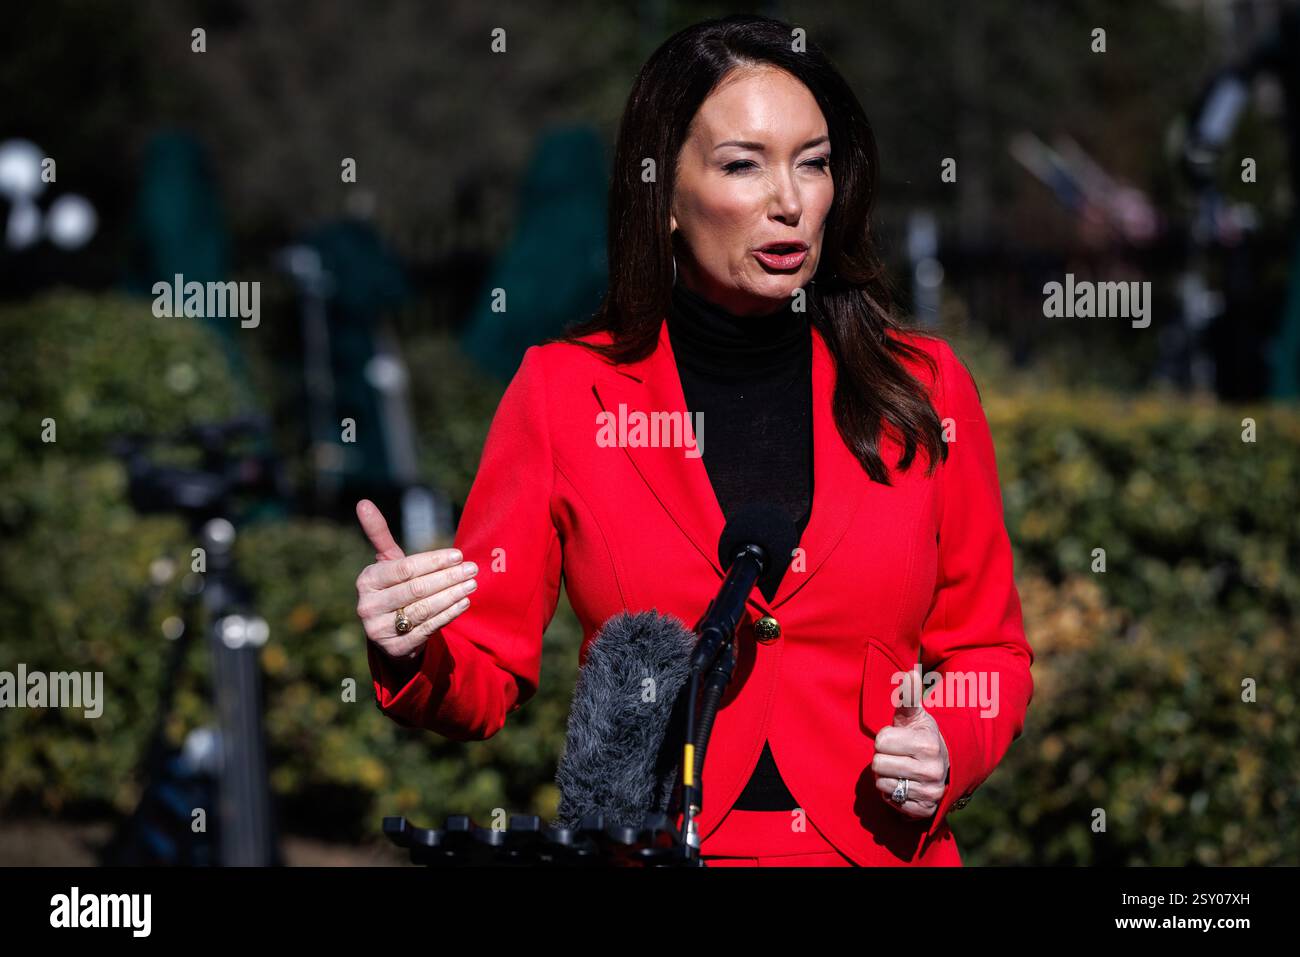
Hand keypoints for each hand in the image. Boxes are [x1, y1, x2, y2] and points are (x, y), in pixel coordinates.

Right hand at [354, 499, 476, 660]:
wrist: (390, 633)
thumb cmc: (393, 588)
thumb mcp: (387, 563)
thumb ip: (379, 534)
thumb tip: (363, 502)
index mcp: (366, 580)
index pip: (405, 568)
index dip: (433, 561)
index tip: (458, 555)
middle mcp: (367, 606)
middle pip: (416, 589)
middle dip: (447, 578)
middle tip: (472, 568)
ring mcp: (379, 630)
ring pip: (424, 609)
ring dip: (452, 595)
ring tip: (472, 583)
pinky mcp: (396, 648)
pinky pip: (428, 628)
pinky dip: (449, 613)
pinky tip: (464, 602)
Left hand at [871, 664, 949, 820]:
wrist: (944, 766)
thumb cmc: (921, 736)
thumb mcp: (916, 716)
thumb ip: (909, 696)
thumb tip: (909, 672)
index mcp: (927, 744)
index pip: (881, 742)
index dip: (884, 739)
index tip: (897, 739)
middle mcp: (931, 771)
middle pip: (878, 764)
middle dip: (883, 758)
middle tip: (897, 755)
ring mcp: (929, 793)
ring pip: (882, 784)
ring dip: (886, 776)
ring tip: (899, 769)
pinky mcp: (923, 811)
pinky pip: (890, 801)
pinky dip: (892, 794)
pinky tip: (904, 784)